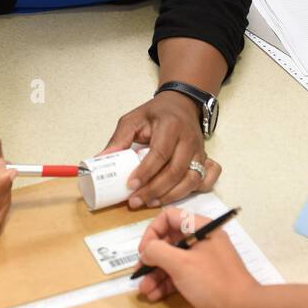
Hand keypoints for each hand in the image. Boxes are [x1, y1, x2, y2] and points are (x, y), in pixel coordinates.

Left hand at [103, 92, 220, 207]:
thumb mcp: (134, 119)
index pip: (160, 153)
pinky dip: (193, 191)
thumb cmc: (157, 113)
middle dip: (154, 190)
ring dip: (171, 196)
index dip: (146, 172)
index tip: (130, 185)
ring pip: (192, 180)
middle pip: (176, 171)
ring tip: (150, 202)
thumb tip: (101, 159)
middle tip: (135, 201)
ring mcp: (200, 151)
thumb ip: (119, 139)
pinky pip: (206, 180)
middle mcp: (189, 139)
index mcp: (171, 126)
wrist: (182, 104)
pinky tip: (175, 197)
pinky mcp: (205, 159)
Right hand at [136, 207, 260, 307]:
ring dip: (155, 274)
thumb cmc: (212, 282)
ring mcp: (202, 260)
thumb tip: (146, 251)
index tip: (144, 251)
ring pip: (172, 261)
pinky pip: (179, 275)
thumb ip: (158, 251)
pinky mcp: (202, 278)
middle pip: (168, 241)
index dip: (153, 232)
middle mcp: (202, 240)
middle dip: (151, 258)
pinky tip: (154, 295)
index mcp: (201, 228)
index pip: (170, 217)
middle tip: (139, 273)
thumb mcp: (181, 264)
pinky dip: (166, 283)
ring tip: (144, 290)